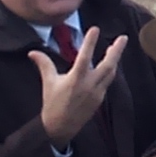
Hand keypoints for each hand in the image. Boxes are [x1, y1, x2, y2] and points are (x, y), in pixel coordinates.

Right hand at [38, 28, 124, 147]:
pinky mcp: (100, 99)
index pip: (85, 57)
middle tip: (123, 37)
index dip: (90, 42)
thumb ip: (44, 64)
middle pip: (108, 65)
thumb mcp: (48, 83)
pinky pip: (107, 82)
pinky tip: (110, 64)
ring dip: (115, 59)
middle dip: (117, 51)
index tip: (96, 29)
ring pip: (110, 73)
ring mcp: (97, 93)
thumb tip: (32, 52)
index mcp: (76, 80)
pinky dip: (110, 71)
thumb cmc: (53, 104)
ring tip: (117, 47)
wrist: (60, 127)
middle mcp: (89, 85)